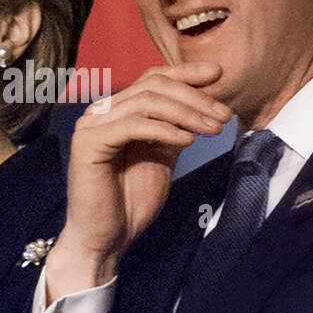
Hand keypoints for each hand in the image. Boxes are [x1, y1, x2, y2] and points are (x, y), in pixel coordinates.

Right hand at [45, 63, 228, 300]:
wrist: (105, 239)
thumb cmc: (130, 202)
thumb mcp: (162, 157)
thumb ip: (175, 129)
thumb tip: (205, 104)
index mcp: (117, 111)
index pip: (153, 78)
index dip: (186, 72)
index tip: (219, 74)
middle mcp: (101, 112)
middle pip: (153, 85)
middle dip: (194, 97)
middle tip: (224, 115)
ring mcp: (91, 125)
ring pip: (147, 102)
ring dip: (187, 113)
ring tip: (214, 129)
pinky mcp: (87, 143)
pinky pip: (133, 125)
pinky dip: (165, 129)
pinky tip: (188, 141)